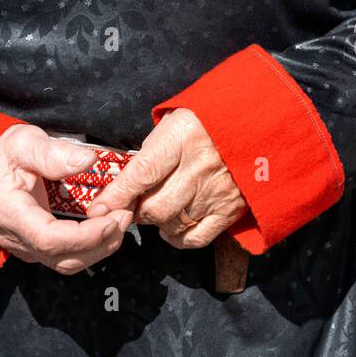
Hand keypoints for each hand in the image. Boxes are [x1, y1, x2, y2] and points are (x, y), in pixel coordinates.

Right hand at [0, 125, 134, 273]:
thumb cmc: (5, 151)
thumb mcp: (25, 141)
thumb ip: (54, 152)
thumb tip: (89, 161)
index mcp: (7, 211)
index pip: (49, 239)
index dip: (86, 236)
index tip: (113, 218)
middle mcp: (11, 237)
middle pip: (61, 259)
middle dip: (100, 243)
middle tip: (125, 216)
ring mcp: (20, 246)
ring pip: (64, 263)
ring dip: (98, 249)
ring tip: (120, 222)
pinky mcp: (31, 247)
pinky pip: (62, 257)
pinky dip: (87, 247)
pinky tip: (104, 227)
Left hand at [83, 108, 246, 248]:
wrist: (258, 123)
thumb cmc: (209, 118)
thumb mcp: (176, 119)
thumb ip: (152, 149)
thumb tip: (124, 180)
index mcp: (183, 136)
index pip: (142, 173)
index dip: (117, 195)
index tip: (97, 208)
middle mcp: (199, 167)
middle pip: (155, 207)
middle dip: (136, 211)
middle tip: (132, 205)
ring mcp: (217, 192)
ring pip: (172, 224)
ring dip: (156, 223)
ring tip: (156, 210)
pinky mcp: (231, 210)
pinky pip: (196, 237)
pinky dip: (178, 238)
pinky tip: (173, 227)